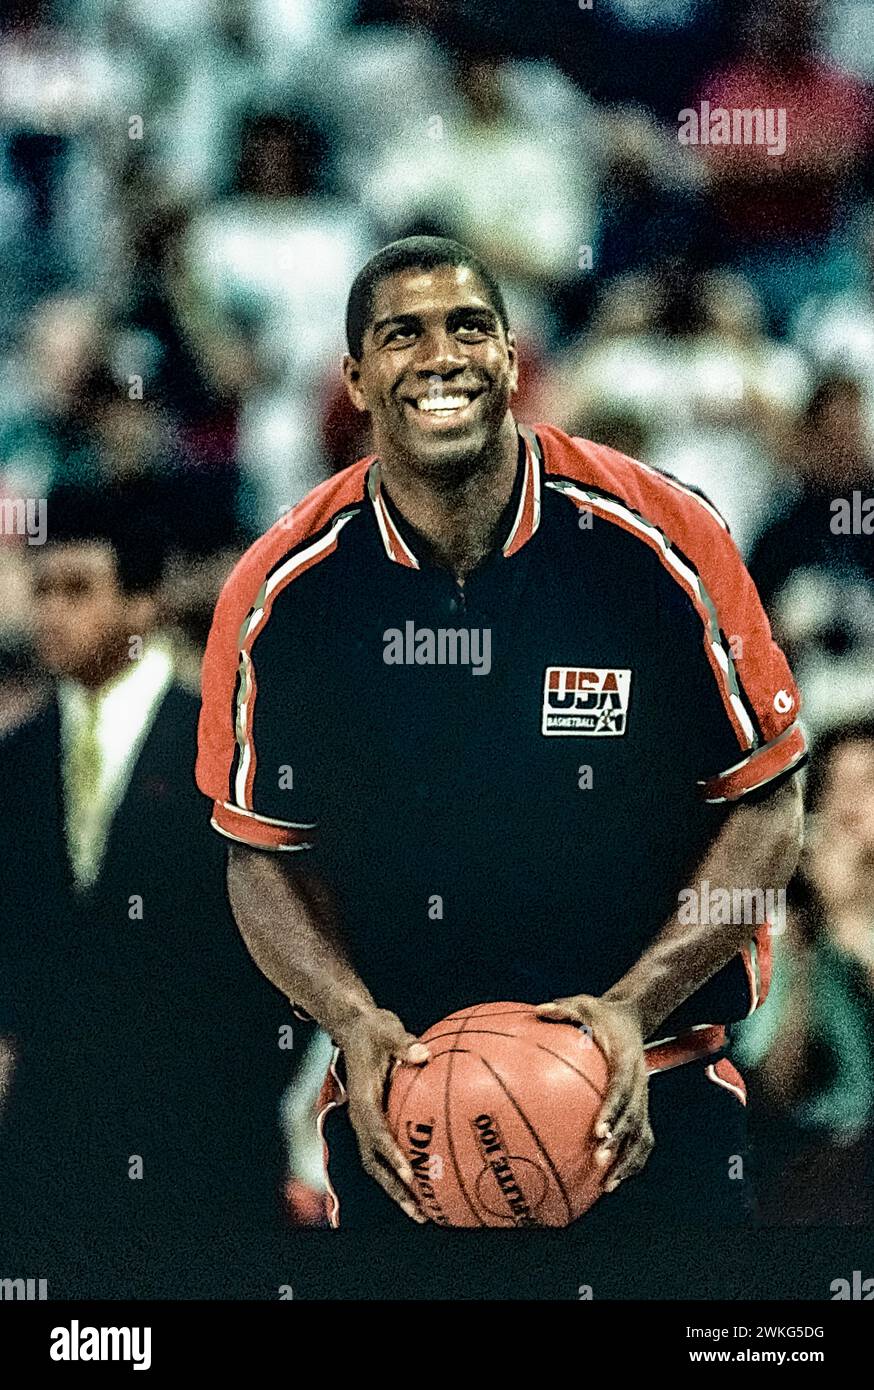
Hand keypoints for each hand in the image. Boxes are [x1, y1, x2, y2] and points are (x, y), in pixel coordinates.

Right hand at [339, 1008, 429, 1222]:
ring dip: (398, 1190)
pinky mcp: (376, 1122)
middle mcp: (362, 1118)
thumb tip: (424, 1054)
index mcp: (363, 1100)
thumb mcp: (387, 1028)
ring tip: (424, 1213)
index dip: (392, 1154)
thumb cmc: (374, 1029)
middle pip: (374, 1163)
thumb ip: (404, 1043)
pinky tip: (431, 1179)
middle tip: (419, 1211)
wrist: (355, 1029)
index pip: (376, 1133)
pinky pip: (390, 1151)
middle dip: (395, 1189)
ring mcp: (367, 1123)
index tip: (411, 1174)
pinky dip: (406, 1170)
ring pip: (379, 1166)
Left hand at [534, 993, 652, 1194]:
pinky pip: (641, 1138)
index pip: (621, 1089)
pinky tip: (612, 1181)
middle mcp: (638, 1082)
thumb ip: (564, 1007)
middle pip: (633, 1117)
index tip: (599, 1130)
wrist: (633, 1017)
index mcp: (625, 1061)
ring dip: (628, 1161)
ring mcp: (642, 1097)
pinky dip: (632, 1161)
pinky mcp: (640, 1106)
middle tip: (599, 1159)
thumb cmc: (602, 1013)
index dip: (612, 1111)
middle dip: (618, 1141)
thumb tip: (538, 1010)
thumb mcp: (585, 1002)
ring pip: (641, 1135)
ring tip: (607, 1186)